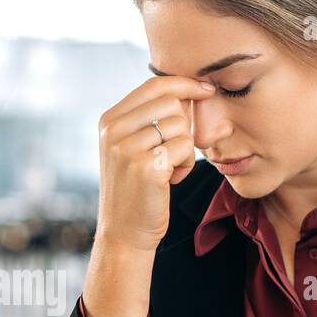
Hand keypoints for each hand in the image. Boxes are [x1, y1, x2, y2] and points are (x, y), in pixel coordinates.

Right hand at [95, 75, 214, 252]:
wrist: (124, 232)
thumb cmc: (135, 188)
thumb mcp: (130, 147)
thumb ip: (148, 118)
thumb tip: (188, 89)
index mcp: (109, 120)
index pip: (154, 84)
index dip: (185, 83)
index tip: (207, 90)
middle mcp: (114, 130)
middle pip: (171, 102)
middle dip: (184, 125)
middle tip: (174, 150)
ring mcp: (128, 148)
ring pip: (180, 126)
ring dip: (184, 149)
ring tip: (168, 169)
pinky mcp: (147, 167)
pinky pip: (185, 148)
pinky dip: (186, 165)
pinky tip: (170, 180)